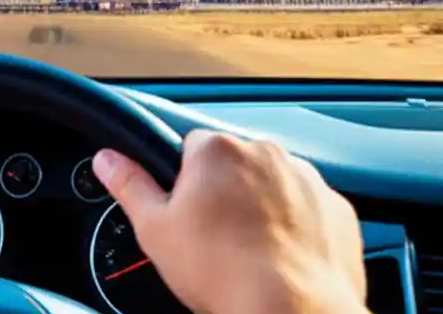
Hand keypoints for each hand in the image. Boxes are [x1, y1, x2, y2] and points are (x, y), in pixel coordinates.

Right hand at [92, 131, 365, 313]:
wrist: (291, 311)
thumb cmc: (222, 272)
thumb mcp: (156, 230)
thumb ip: (130, 185)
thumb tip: (107, 160)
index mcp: (216, 150)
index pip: (191, 147)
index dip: (184, 182)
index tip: (187, 211)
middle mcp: (265, 153)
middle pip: (234, 164)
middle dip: (224, 192)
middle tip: (214, 237)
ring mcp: (306, 179)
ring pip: (273, 185)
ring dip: (262, 207)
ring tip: (249, 252)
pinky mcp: (335, 208)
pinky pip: (309, 209)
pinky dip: (296, 228)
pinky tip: (280, 258)